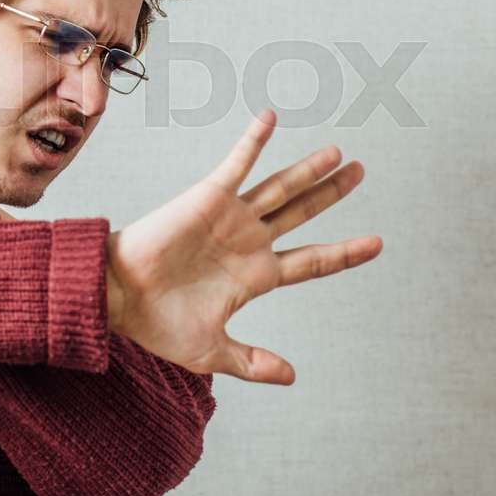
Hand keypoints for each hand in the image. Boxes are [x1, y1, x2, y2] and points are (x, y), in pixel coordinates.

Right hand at [105, 109, 381, 381]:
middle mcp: (249, 241)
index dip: (344, 253)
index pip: (311, 261)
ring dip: (308, 170)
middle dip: (332, 193)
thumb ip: (253, 362)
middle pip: (302, 212)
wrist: (118, 298)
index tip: (376, 244)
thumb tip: (293, 377)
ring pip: (280, 187)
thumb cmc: (158, 324)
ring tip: (337, 153)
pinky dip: (254, 142)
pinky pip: (237, 165)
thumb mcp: (212, 351)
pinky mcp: (208, 198)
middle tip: (360, 171)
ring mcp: (231, 217)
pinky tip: (270, 118)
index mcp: (256, 276)